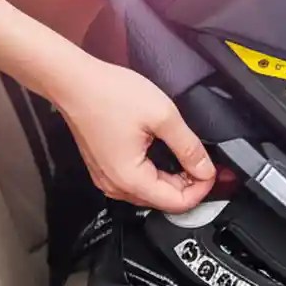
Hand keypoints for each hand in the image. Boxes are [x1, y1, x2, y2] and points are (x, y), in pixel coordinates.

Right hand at [50, 58, 215, 211]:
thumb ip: (188, 147)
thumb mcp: (162, 116)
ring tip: (187, 155)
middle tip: (203, 160)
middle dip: (189, 184)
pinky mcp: (104, 167)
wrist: (73, 81)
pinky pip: (137, 180)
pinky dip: (156, 172)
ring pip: (151, 191)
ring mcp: (107, 178)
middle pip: (164, 200)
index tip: (212, 171)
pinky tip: (165, 154)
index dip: (201, 189)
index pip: (177, 204)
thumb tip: (206, 169)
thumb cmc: (108, 94)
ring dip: (173, 179)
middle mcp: (115, 185)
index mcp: (129, 179)